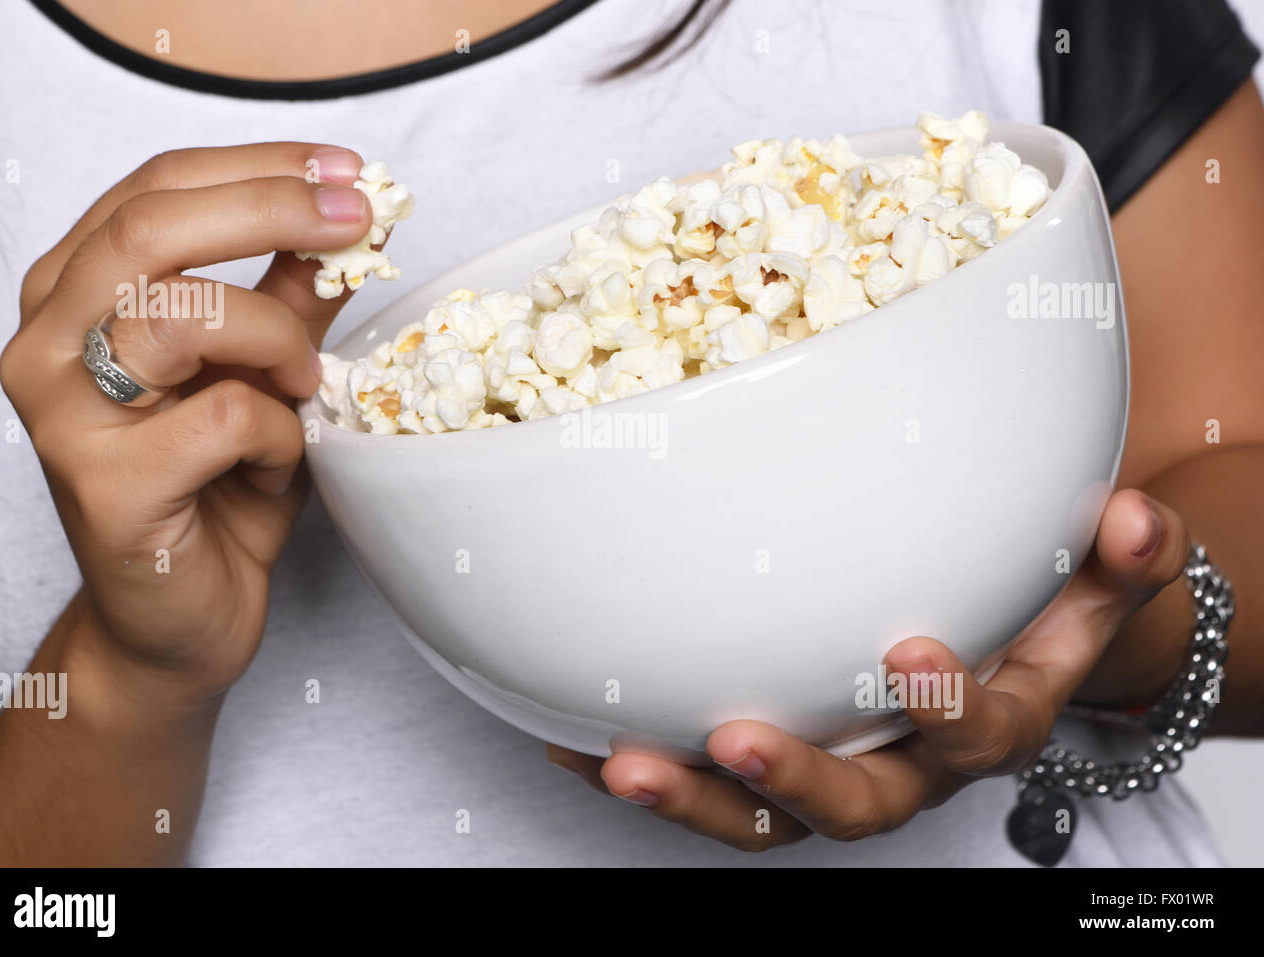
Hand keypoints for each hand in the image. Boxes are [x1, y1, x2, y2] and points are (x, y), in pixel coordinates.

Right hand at [0, 143, 374, 703]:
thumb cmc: (217, 492)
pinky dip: (279, 433)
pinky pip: (223, 415)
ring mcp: (61, 413)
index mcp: (75, 294)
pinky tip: (277, 464)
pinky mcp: (100, 483)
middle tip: (359, 225)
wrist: (178, 623)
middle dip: (275, 211)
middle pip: (153, 228)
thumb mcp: (265, 376)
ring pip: (184, 314)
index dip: (261, 169)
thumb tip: (344, 221)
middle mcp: (45, 340)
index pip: (156, 188)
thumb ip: (288, 298)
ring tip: (304, 387)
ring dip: (278, 342)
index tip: (348, 173)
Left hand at [546, 489, 1191, 849]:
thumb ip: (1118, 560)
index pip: (978, 735)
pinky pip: (703, 783)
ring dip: (690, 795)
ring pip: (761, 817)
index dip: (949, 708)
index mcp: (985, 723)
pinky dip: (640, 765)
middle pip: (855, 807)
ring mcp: (830, 769)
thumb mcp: (1091, 583)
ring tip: (622, 763)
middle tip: (734, 741)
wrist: (1001, 655)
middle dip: (795, 783)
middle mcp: (903, 766)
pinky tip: (570, 739)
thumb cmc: (1037, 612)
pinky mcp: (767, 762)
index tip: (910, 656)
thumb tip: (1133, 519)